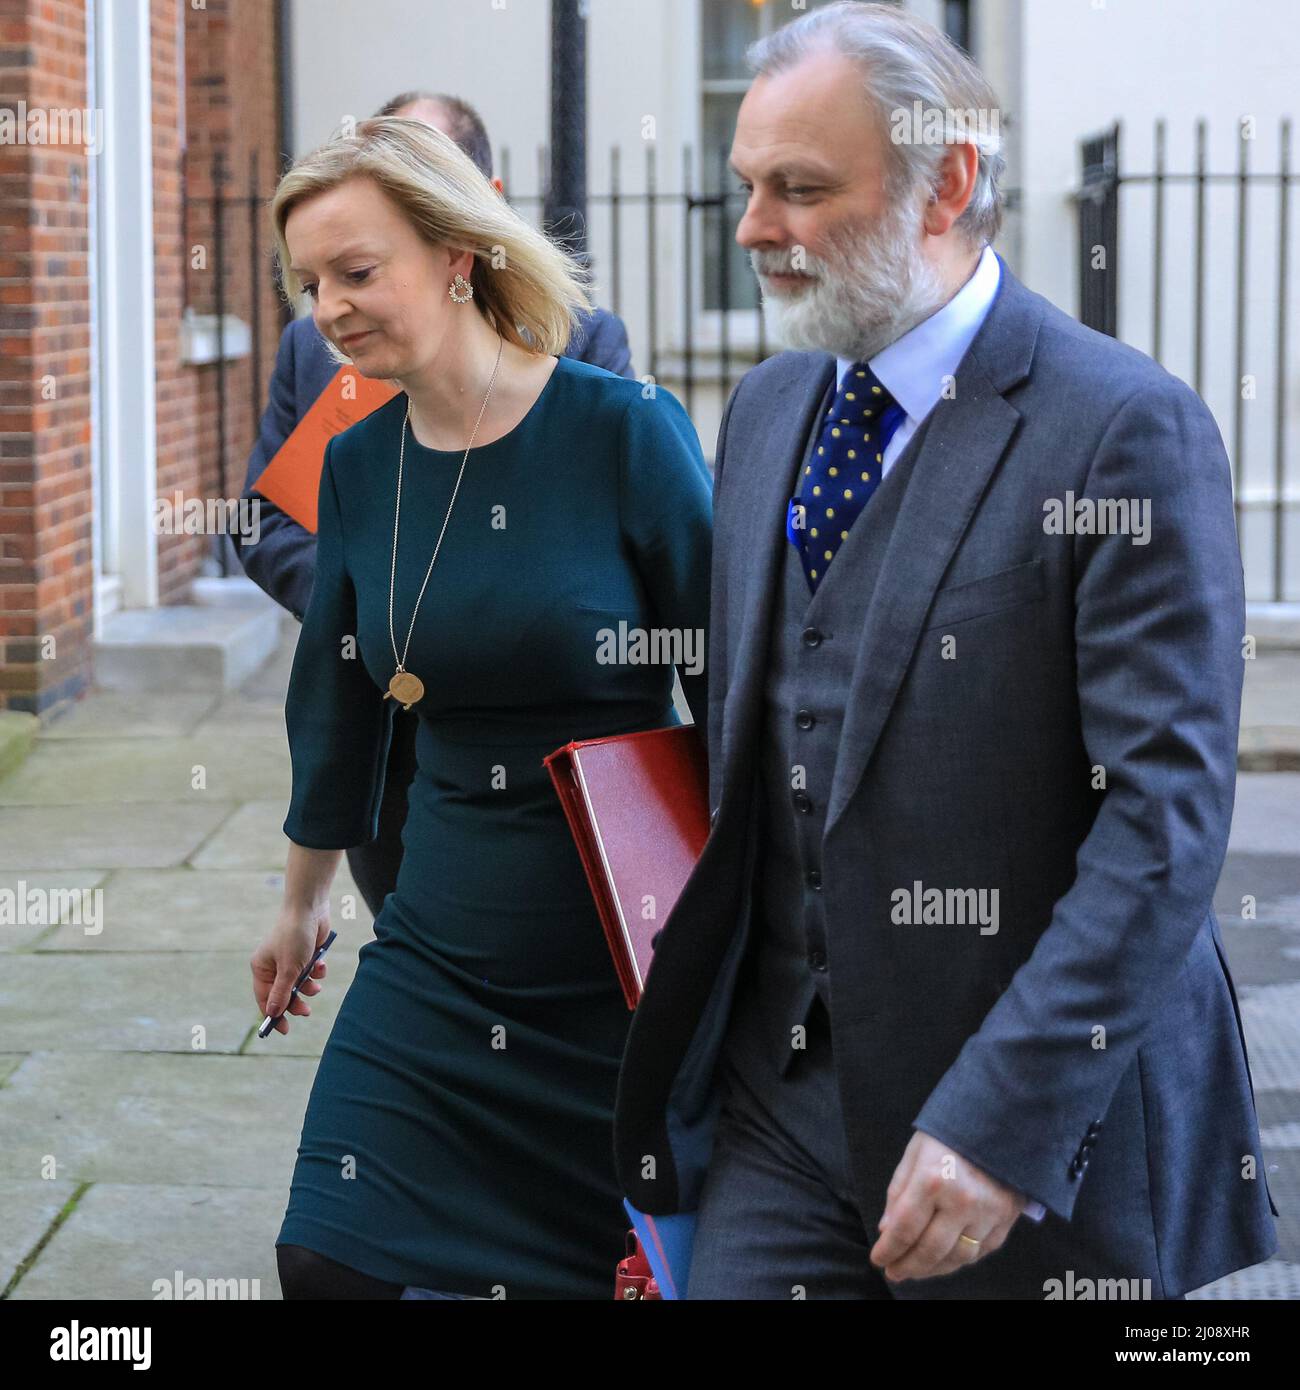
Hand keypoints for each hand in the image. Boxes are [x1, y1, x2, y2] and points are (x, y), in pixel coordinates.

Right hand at [250, 902, 329, 1035]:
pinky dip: (316, 971)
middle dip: (295, 1002)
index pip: (264, 999)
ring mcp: (290, 960)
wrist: (311, 907)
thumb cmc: (294, 936)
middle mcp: (273, 965)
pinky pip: (310, 971)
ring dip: (308, 987)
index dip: (274, 1015)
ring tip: (315, 985)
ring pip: (299, 985)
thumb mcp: (288, 969)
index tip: (284, 1029)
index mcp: (261, 968)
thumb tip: (272, 1013)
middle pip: (283, 994)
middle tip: (307, 1011)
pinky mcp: (306, 954)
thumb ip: (281, 992)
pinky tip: (320, 964)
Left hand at [869, 1129, 1025, 1282]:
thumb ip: (899, 1193)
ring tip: (915, 1270)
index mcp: (933, 1179)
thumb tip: (887, 1231)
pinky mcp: (1006, 1218)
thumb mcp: (915, 1153)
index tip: (878, 1259)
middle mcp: (962, 1200)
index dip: (889, 1249)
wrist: (998, 1121)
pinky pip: (980, 1251)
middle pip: (930, 1250)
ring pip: (957, 1257)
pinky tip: (943, 1259)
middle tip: (894, 1272)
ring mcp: (988, 1212)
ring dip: (933, 1269)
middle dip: (907, 1266)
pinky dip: (958, 1260)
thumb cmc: (949, 1134)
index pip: (905, 1228)